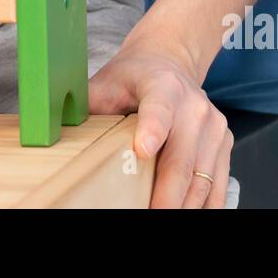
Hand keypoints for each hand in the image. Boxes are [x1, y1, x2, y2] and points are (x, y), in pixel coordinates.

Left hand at [89, 20, 232, 208]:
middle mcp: (194, 105)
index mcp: (162, 86)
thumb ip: (87, 105)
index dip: (152, 130)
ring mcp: (214, 126)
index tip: (142, 151)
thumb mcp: (105, 82)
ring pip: (201, 178)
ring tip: (158, 217)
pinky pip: (217, 184)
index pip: (158, 109)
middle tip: (147, 215)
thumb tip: (54, 127)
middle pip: (181, 159)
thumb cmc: (134, 76)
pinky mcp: (224, 143)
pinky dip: (203, 205)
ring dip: (183, 206)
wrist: (169, 60)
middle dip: (165, 196)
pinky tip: (186, 213)